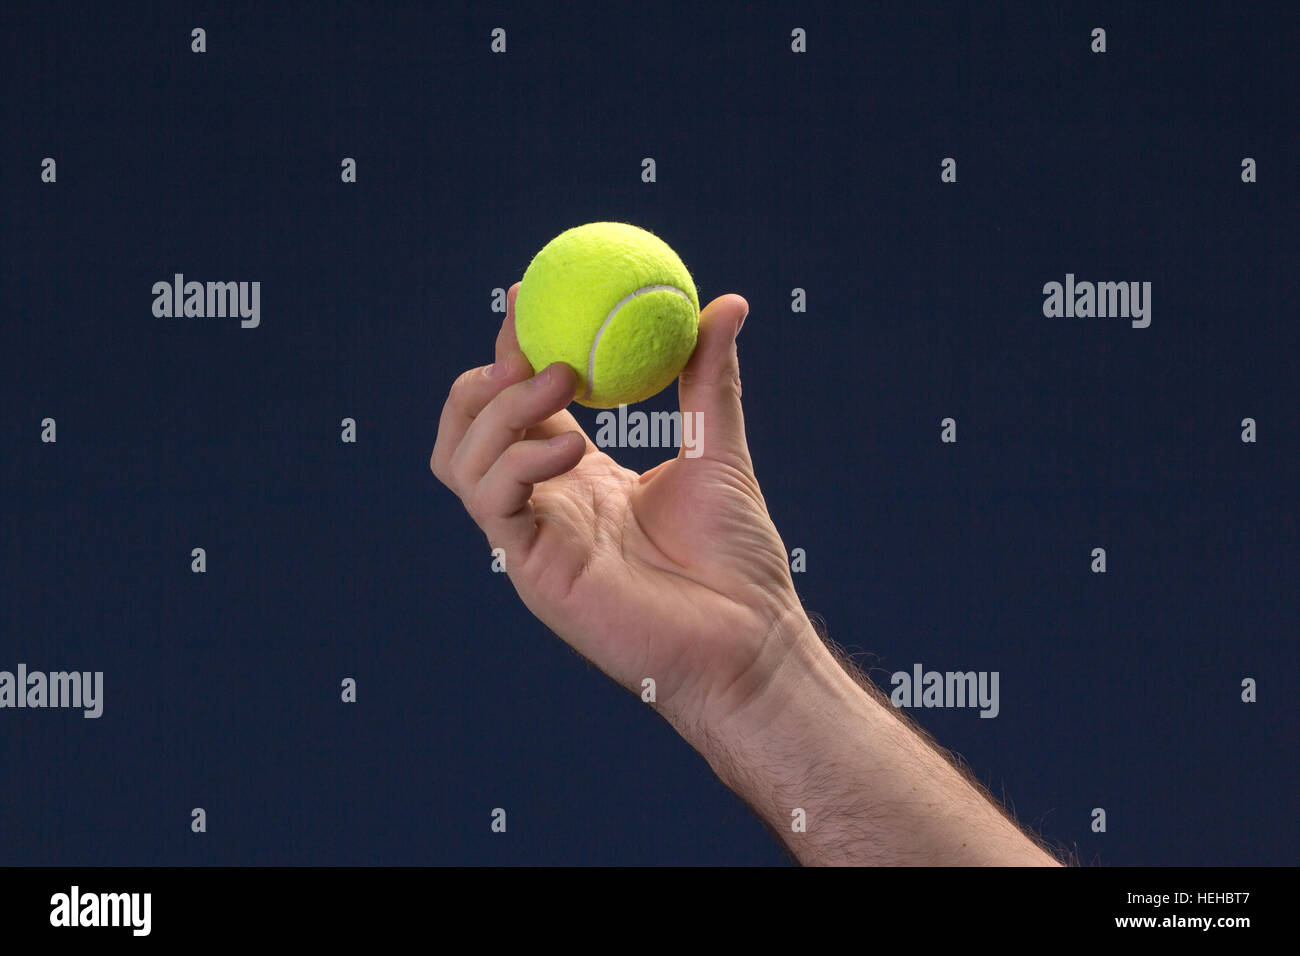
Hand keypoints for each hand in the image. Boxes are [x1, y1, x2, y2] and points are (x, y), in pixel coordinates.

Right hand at [431, 284, 812, 736]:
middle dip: (488, 374)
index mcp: (579, 474)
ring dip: (497, 409)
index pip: (522, 401)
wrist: (749, 639)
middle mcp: (545, 500)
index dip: (515, 347)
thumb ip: (709, 379)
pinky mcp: (532, 570)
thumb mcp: (718, 450)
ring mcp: (533, 535)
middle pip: (470, 426)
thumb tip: (725, 302)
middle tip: (534, 338)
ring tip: (559, 380)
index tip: (532, 291)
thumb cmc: (736, 557)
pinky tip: (571, 449)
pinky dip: (517, 463)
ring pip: (462, 460)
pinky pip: (493, 504)